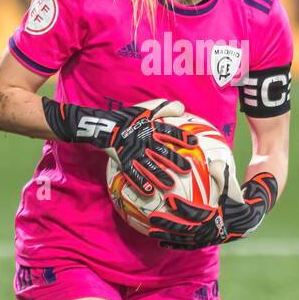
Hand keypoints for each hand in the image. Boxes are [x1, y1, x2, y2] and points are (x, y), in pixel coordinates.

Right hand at [43, 98, 198, 195]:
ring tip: (170, 185)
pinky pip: (132, 174)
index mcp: (150, 128)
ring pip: (149, 165)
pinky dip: (140, 183)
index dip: (181, 136)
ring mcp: (133, 152)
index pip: (168, 132)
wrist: (103, 125)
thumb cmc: (128, 117)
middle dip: (174, 161)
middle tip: (187, 169)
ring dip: (160, 175)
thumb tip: (182, 106)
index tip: (194, 143)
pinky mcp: (123, 161)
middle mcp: (144, 141)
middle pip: (161, 151)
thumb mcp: (146, 109)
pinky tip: (150, 192)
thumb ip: (164, 107)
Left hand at [147, 172, 278, 249]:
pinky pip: (187, 245)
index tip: (169, 199)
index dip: (183, 207)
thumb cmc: (236, 197)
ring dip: (166, 235)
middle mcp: (212, 231)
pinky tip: (159, 241)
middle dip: (169, 223)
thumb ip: (221, 173)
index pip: (197, 212)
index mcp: (218, 216)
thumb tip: (212, 162)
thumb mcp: (231, 184)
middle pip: (186, 229)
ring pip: (184, 240)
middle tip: (152, 217)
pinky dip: (173, 244)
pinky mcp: (204, 243)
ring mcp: (207, 239)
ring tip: (150, 230)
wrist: (248, 219)